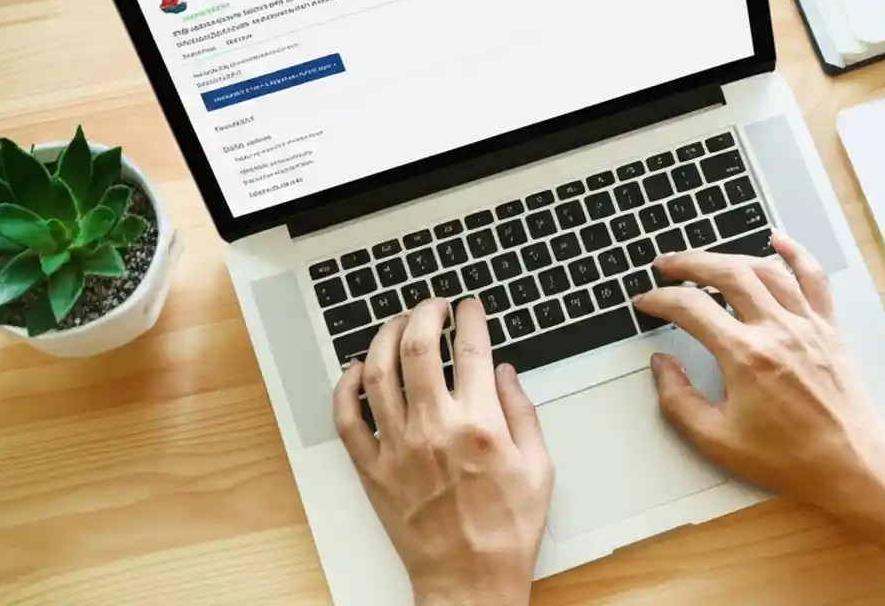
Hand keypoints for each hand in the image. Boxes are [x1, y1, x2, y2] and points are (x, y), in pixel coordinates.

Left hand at [333, 298, 552, 605]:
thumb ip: (522, 412)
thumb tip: (506, 373)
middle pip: (417, 347)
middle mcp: (434, 429)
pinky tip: (355, 371)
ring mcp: (397, 448)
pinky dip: (345, 387)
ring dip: (383, 337)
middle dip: (424, 313)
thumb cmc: (507, 531)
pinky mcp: (373, 469)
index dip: (470, 318)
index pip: (471, 349)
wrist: (470, 579)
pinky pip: (346, 418)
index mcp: (479, 425)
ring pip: (376, 373)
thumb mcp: (539, 467)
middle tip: (432, 305)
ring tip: (395, 325)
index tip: (470, 308)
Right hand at [633, 233, 884, 512]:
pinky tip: (777, 240)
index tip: (646, 302)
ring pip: (764, 268)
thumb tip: (661, 364)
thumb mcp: (716, 440)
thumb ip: (678, 399)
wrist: (851, 463)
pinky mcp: (827, 328)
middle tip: (665, 265)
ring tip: (705, 259)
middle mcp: (776, 330)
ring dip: (729, 256)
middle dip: (688, 263)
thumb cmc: (788, 458)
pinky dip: (794, 253)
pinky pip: (813, 277)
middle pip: (726, 273)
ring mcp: (806, 324)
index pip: (691, 309)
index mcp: (745, 356)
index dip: (660, 300)